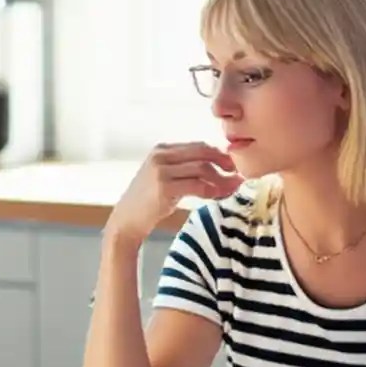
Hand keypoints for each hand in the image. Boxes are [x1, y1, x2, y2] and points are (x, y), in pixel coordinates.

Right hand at [104, 142, 241, 245]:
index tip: (233, 165)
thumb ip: (185, 169)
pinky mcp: (164, 188)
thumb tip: (217, 168)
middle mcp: (161, 156)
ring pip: (202, 168)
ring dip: (222, 179)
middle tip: (238, 174)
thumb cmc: (148, 202)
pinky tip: (219, 196)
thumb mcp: (165, 178)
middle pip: (203, 152)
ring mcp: (161, 171)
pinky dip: (212, 190)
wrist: (126, 221)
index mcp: (162, 150)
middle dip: (224, 161)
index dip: (219, 153)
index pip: (198, 145)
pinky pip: (197, 185)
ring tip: (233, 187)